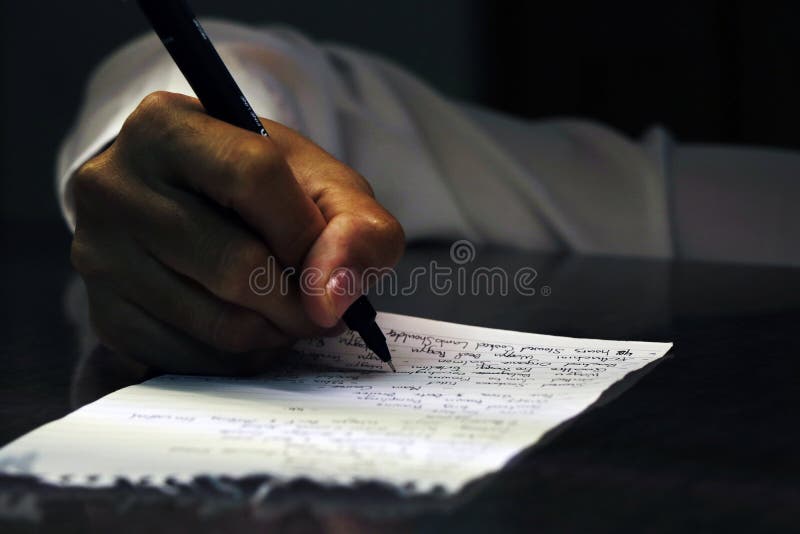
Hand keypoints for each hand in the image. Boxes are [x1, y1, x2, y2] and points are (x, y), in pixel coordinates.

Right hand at [70, 91, 404, 373]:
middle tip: (319, 306)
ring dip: (275, 333)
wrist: (194, 209)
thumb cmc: (265, 192)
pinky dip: (241, 357)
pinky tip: (251, 330)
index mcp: (166, 125)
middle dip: (298, 300)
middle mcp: (112, 184)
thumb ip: (357, 227)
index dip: (307, 232)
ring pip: (217, 322)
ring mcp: (99, 254)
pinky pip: (193, 360)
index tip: (327, 259)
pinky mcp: (103, 315)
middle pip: (234, 263)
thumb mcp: (322, 185)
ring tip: (288, 314)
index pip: (253, 177)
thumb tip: (331, 299)